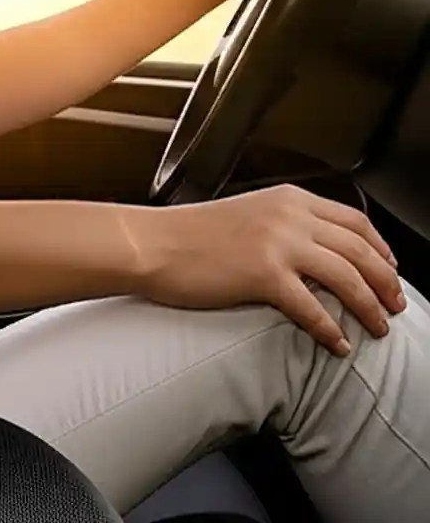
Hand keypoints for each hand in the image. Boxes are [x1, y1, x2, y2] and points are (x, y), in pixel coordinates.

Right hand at [136, 185, 405, 355]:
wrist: (150, 244)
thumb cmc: (185, 236)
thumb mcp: (243, 215)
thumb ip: (280, 226)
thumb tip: (307, 253)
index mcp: (288, 199)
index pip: (355, 220)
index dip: (381, 248)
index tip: (390, 267)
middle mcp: (290, 217)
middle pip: (361, 250)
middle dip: (386, 282)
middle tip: (395, 306)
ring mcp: (278, 245)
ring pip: (347, 278)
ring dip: (369, 308)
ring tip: (378, 329)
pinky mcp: (263, 275)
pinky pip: (312, 308)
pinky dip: (331, 330)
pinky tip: (338, 344)